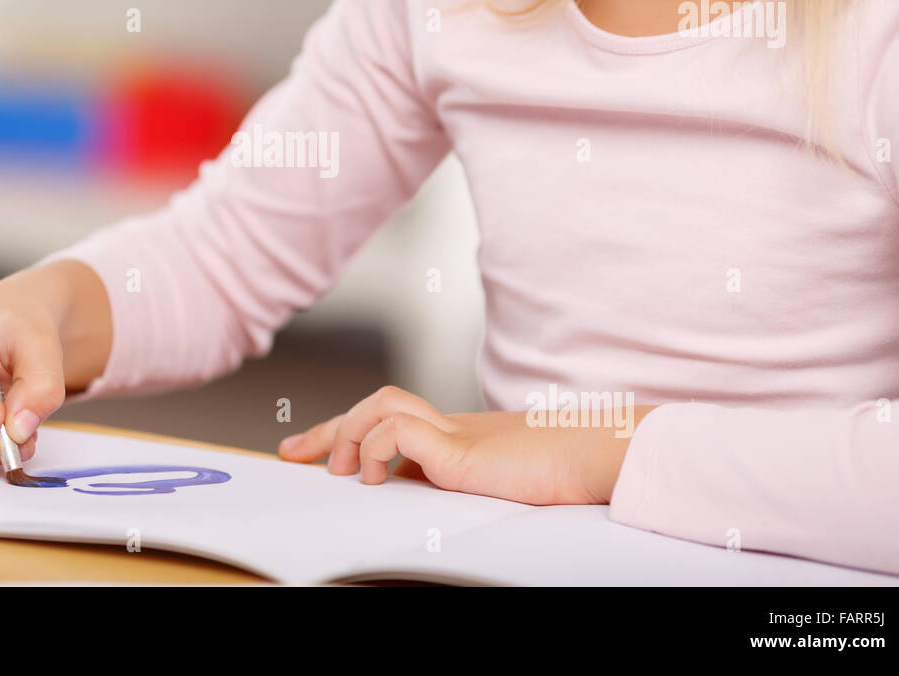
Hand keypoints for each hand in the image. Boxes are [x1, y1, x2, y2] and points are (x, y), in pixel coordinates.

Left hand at [278, 385, 655, 504]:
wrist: (605, 458)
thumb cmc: (565, 476)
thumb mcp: (498, 485)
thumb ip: (460, 484)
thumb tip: (419, 494)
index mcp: (458, 436)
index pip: (390, 421)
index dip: (348, 433)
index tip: (313, 453)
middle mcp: (453, 426)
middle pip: (376, 405)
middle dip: (329, 430)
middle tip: (292, 454)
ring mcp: (458, 432)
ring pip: (383, 405)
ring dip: (352, 434)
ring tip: (348, 471)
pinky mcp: (463, 448)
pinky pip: (402, 431)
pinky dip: (380, 449)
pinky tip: (382, 475)